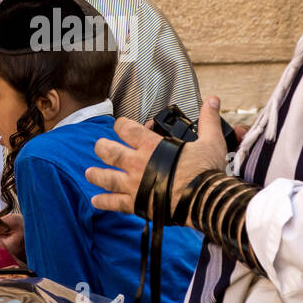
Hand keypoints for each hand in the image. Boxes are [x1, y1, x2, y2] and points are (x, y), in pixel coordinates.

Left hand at [85, 96, 227, 218]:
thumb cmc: (206, 171)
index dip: (122, 125)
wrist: (206, 200)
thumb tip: (213, 100)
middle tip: (100, 147)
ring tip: (89, 173)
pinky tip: (96, 201)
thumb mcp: (210, 141)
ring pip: (107, 177)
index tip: (122, 126)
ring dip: (96, 174)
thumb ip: (208, 119)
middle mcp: (138, 163)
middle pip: (109, 151)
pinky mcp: (136, 203)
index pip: (126, 129)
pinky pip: (115, 203)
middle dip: (102, 147)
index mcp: (151, 145)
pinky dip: (104, 202)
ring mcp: (134, 184)